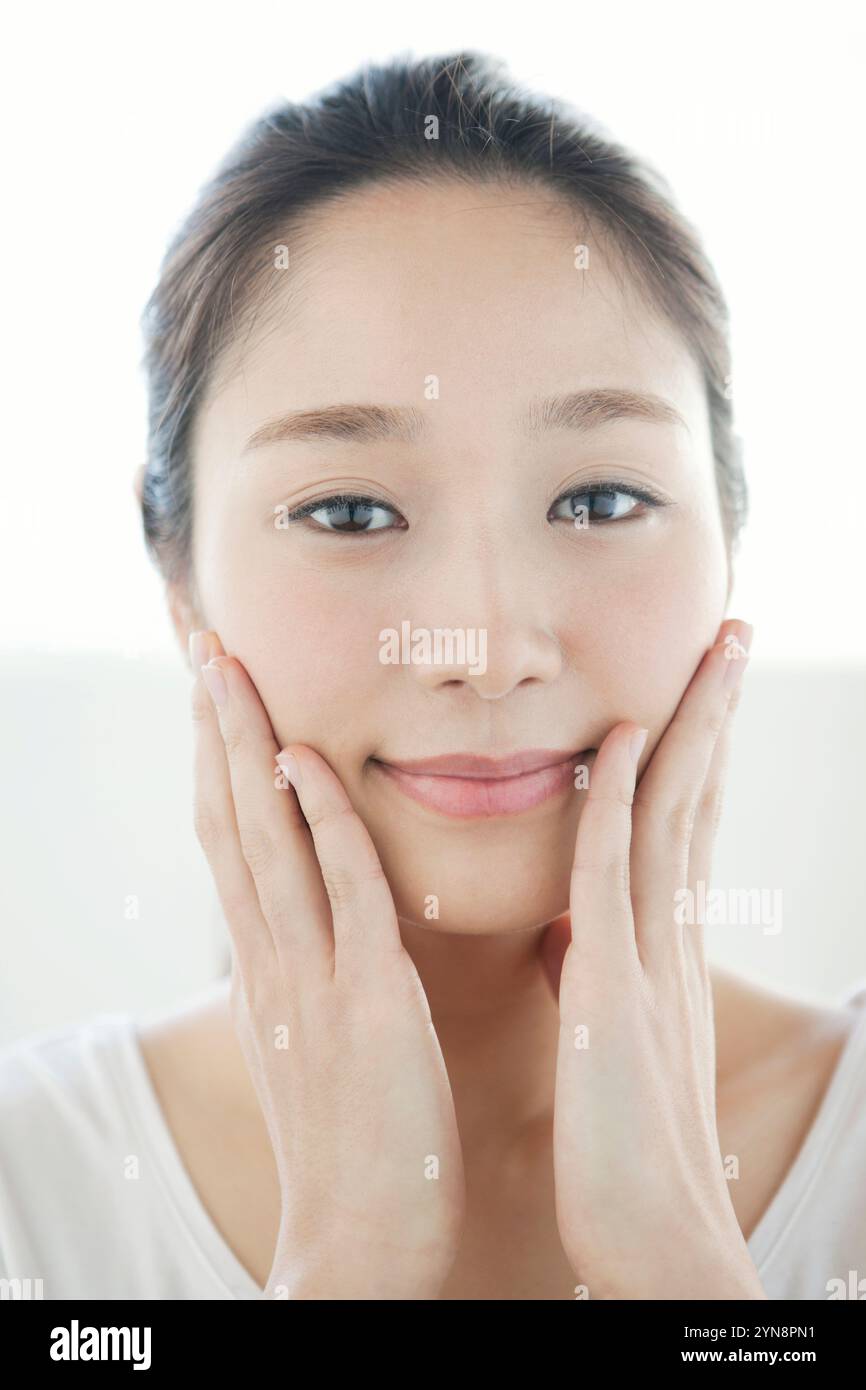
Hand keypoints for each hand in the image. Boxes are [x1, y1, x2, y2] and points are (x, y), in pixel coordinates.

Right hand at [190, 631, 464, 1299]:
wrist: (359, 1239)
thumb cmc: (355, 1137)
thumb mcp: (313, 1035)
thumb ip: (307, 968)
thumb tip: (310, 914)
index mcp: (265, 964)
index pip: (229, 838)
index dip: (217, 757)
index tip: (210, 688)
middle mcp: (272, 958)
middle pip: (228, 819)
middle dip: (214, 726)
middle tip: (199, 642)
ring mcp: (312, 976)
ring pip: (264, 839)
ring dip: (245, 747)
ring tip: (227, 667)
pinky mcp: (366, 1001)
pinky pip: (341, 894)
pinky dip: (321, 824)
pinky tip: (305, 762)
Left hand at [541, 619, 765, 1298]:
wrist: (653, 1239)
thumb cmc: (624, 1147)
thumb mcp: (606, 1040)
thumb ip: (592, 974)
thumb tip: (563, 932)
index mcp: (663, 950)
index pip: (683, 827)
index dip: (693, 754)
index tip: (698, 690)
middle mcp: (670, 939)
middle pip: (698, 800)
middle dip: (713, 715)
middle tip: (730, 637)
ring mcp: (650, 959)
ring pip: (675, 816)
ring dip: (690, 727)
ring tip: (713, 652)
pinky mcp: (616, 991)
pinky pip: (614, 878)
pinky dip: (620, 804)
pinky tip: (621, 744)